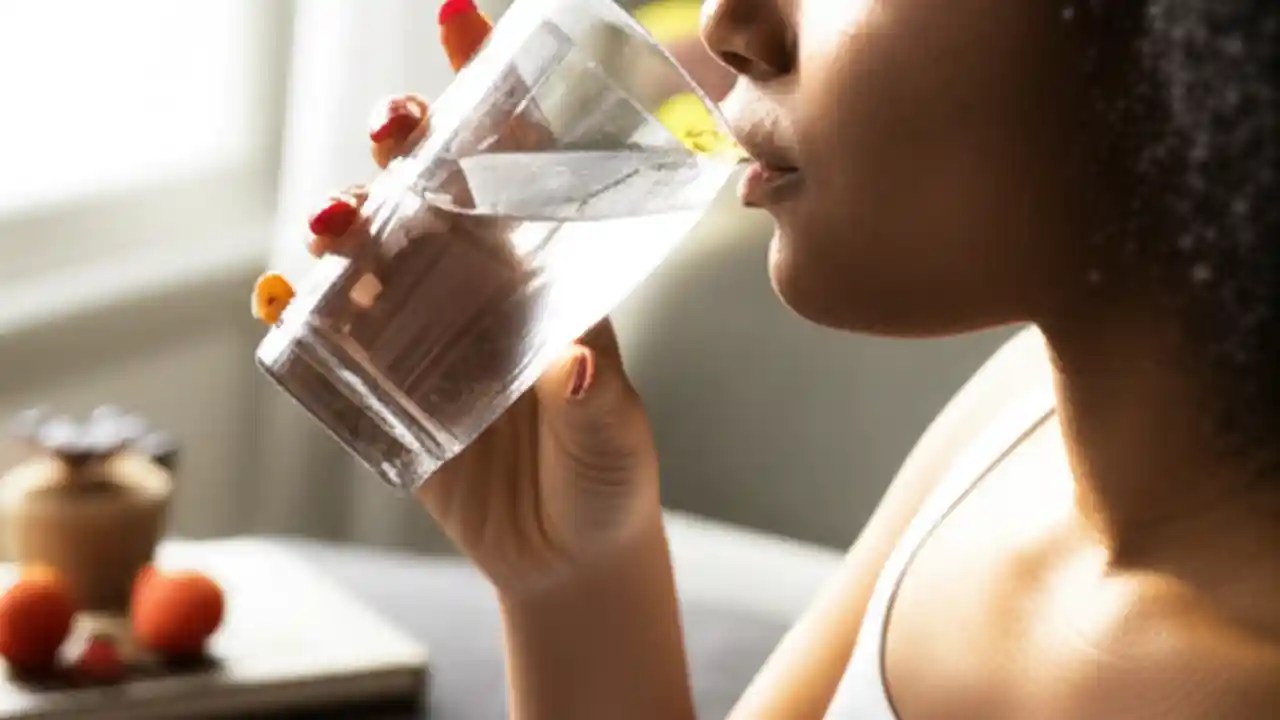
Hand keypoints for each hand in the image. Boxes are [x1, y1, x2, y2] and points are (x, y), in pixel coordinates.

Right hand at [305, 93, 662, 598]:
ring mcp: (425, 329)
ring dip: (341, 219)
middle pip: (426, 189)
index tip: (458, 17)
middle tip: (391, 133)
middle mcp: (478, 286)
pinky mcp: (383, 382)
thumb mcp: (613, 439)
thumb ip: (594, 404)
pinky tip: (280, 300)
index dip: (485, 89)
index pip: (513, 166)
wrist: (566, 557)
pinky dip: (295, 309)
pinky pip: (327, 333)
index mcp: (541, 272)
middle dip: (399, 144)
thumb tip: (574, 368)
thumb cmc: (607, 480)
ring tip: (333, 225)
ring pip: (369, 247)